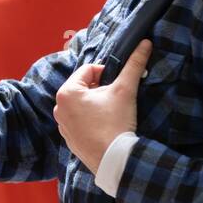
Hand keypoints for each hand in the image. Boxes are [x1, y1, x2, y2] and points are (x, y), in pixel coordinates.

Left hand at [54, 40, 151, 173]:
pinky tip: (105, 127)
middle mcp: (58, 107)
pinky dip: (91, 119)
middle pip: (84, 87)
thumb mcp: (125, 90)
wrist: (114, 160)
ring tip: (111, 114)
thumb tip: (144, 43)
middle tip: (116, 100)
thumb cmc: (116, 122)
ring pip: (82, 104)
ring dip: (96, 104)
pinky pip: (80, 121)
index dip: (106, 73)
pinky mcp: (68, 139)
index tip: (118, 84)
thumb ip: (134, 65)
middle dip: (101, 89)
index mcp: (67, 92)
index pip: (88, 70)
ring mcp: (62, 124)